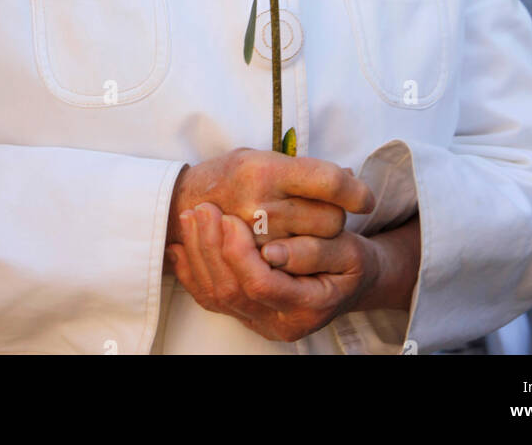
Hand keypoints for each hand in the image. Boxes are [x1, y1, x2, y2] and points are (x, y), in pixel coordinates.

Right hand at [164, 147, 374, 257]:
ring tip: (304, 228)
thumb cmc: (232, 175)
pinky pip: (296, 267)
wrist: (184, 203)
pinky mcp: (253, 262)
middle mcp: (262, 205)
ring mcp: (256, 238)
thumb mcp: (264, 158)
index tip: (365, 199)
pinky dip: (303, 260)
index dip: (355, 191)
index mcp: (267, 171)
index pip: (329, 183)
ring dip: (319, 240)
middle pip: (330, 220)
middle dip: (334, 215)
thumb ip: (305, 171)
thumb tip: (349, 179)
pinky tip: (294, 247)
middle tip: (322, 210)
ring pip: (318, 247)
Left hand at [165, 202, 379, 341]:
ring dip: (198, 255)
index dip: (241, 254)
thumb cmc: (351, 260)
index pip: (262, 285)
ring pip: (216, 297)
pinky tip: (180, 246)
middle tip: (202, 209)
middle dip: (212, 248)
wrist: (351, 280)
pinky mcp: (246, 314)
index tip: (230, 218)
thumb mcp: (349, 250)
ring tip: (190, 218)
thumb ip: (315, 250)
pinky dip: (191, 272)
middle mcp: (280, 322)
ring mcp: (260, 322)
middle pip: (232, 292)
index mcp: (308, 307)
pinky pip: (210, 299)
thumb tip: (274, 252)